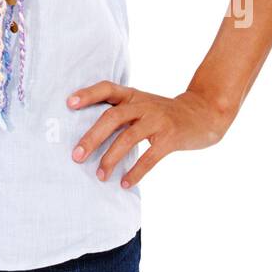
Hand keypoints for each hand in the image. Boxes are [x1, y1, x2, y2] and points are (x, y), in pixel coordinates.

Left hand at [67, 81, 235, 188]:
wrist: (202, 114)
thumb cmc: (163, 113)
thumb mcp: (142, 105)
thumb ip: (121, 112)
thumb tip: (88, 135)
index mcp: (132, 95)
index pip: (106, 88)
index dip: (87, 94)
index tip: (68, 104)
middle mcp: (142, 104)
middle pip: (111, 117)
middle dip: (91, 137)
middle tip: (76, 155)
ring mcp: (157, 120)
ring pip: (128, 138)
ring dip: (111, 158)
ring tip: (99, 175)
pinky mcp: (170, 137)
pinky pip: (149, 157)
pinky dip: (136, 172)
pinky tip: (125, 183)